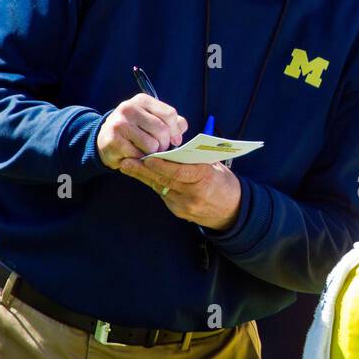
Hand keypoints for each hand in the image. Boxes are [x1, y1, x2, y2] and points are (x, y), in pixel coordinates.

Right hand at [98, 94, 187, 168]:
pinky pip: (139, 155)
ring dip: (153, 153)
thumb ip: (172, 122)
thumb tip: (180, 133)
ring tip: (146, 152)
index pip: (170, 114)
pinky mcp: (113, 141)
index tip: (175, 140)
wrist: (105, 139)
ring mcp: (119, 124)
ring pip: (152, 144)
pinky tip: (135, 155)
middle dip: (165, 144)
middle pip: (162, 130)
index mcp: (142, 100)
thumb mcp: (152, 119)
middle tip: (160, 149)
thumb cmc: (135, 129)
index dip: (176, 130)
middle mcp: (129, 108)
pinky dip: (141, 159)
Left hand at [118, 156, 241, 230]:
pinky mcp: (179, 212)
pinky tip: (143, 175)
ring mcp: (186, 205)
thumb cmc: (223, 182)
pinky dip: (154, 183)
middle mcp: (194, 194)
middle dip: (143, 170)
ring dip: (143, 176)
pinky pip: (163, 194)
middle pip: (165, 180)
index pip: (180, 171)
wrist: (232, 210)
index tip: (147, 157)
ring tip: (128, 166)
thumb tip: (173, 147)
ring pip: (160, 187)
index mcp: (206, 178)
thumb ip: (195, 159)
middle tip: (126, 161)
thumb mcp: (214, 167)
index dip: (161, 165)